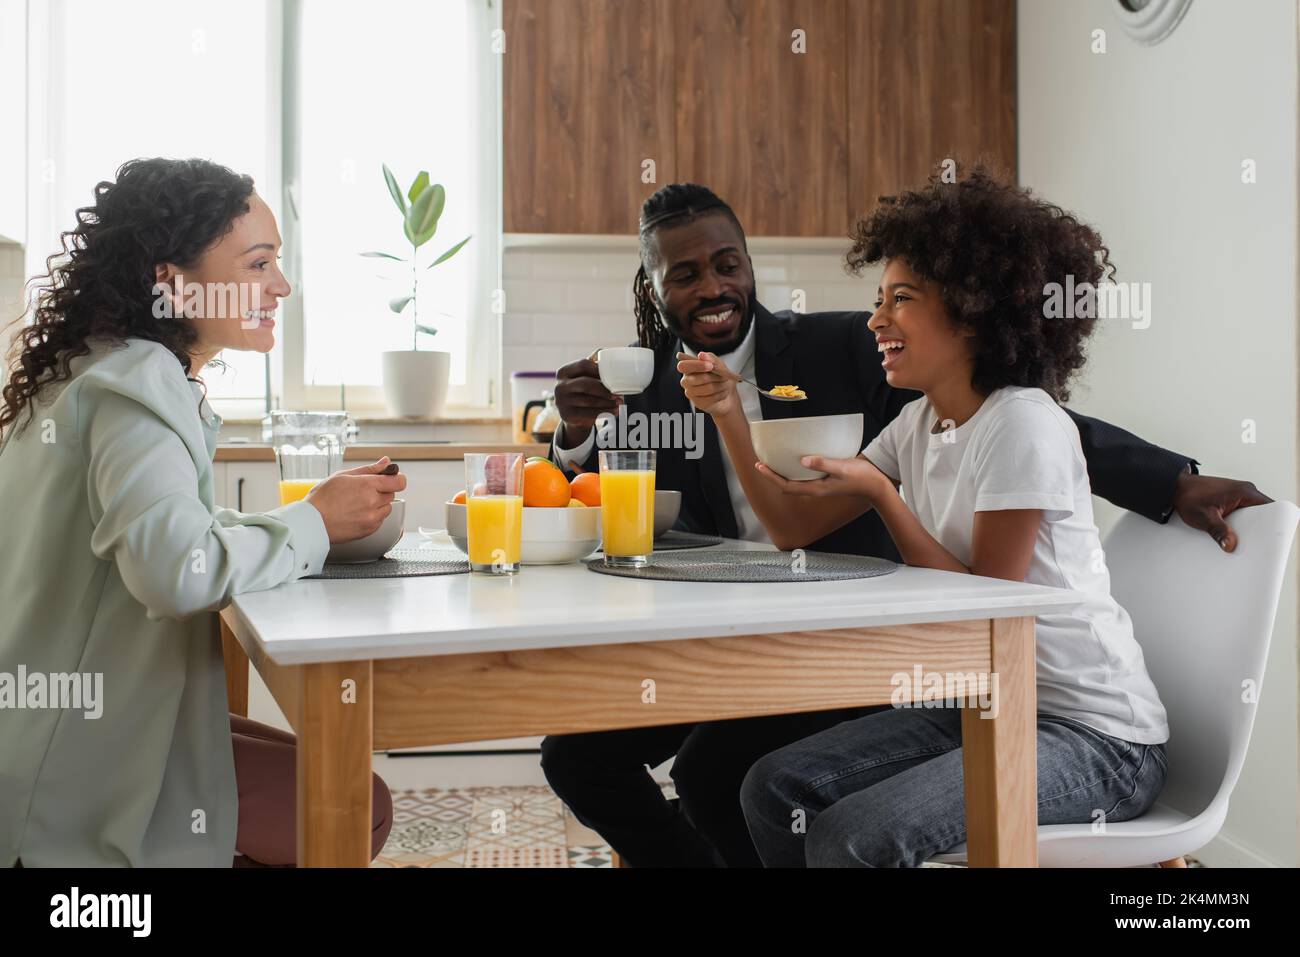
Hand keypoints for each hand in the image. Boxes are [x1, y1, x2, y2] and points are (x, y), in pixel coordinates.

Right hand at [306, 456, 407, 543]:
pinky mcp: (369, 530)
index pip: (399, 481)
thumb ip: (369, 469)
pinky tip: (356, 513)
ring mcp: (372, 518)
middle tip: (362, 491)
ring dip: (378, 504)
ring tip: (358, 503)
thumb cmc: (322, 499)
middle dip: (381, 490)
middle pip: (391, 494)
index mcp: (367, 486)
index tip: (391, 478)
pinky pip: (379, 521)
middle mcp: (373, 503)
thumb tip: (385, 462)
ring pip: (386, 508)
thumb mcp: (343, 476)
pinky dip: (372, 516)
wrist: (312, 523)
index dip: (396, 478)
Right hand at [554, 351, 621, 443]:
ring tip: (620, 402)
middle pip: (586, 384)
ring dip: (608, 402)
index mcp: (563, 372)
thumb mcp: (583, 376)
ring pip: (589, 401)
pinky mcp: (567, 415)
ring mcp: (561, 402)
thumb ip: (591, 364)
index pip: (583, 365)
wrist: (572, 414)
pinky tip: (614, 411)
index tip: (614, 374)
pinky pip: (589, 414)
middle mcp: (559, 386)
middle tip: (619, 393)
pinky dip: (604, 412)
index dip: (599, 369)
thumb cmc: (581, 390)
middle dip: (604, 389)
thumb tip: (603, 351)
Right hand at [676, 351, 740, 418]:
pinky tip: (723, 391)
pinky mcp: (698, 403)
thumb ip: (709, 358)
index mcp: (686, 368)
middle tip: (725, 376)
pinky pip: (712, 398)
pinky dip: (722, 393)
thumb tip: (701, 355)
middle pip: (698, 378)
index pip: (683, 366)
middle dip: (716, 376)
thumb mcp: (716, 363)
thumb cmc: (718, 375)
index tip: (711, 365)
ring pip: (708, 388)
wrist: (726, 391)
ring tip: (726, 384)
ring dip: (722, 385)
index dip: (697, 365)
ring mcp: (690, 393)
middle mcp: (685, 381)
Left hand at [755, 453, 893, 499]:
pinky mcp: (825, 480)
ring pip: (795, 481)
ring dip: (782, 473)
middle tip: (760, 462)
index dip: (771, 477)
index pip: (787, 486)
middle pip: (787, 485)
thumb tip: (803, 460)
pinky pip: (804, 476)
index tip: (760, 466)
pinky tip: (794, 458)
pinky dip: (795, 469)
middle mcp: (815, 489)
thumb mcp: (842, 468)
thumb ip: (823, 464)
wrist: (876, 485)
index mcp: (817, 489)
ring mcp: (820, 485)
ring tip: (772, 460)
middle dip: (772, 475)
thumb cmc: (861, 477)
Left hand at [1172, 470, 1271, 551]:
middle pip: (1264, 513)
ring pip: (1254, 514)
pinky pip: (1243, 512)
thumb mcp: (1204, 517)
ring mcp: (1239, 494)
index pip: (1272, 508)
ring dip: (1250, 526)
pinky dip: (1241, 522)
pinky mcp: (1232, 499)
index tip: (1269, 537)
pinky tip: (1234, 533)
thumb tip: (1230, 546)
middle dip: (1261, 528)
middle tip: (1255, 543)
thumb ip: (1218, 531)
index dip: (1273, 523)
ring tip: (1244, 540)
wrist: (1175, 487)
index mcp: (1245, 491)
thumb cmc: (1188, 496)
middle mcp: (1245, 491)